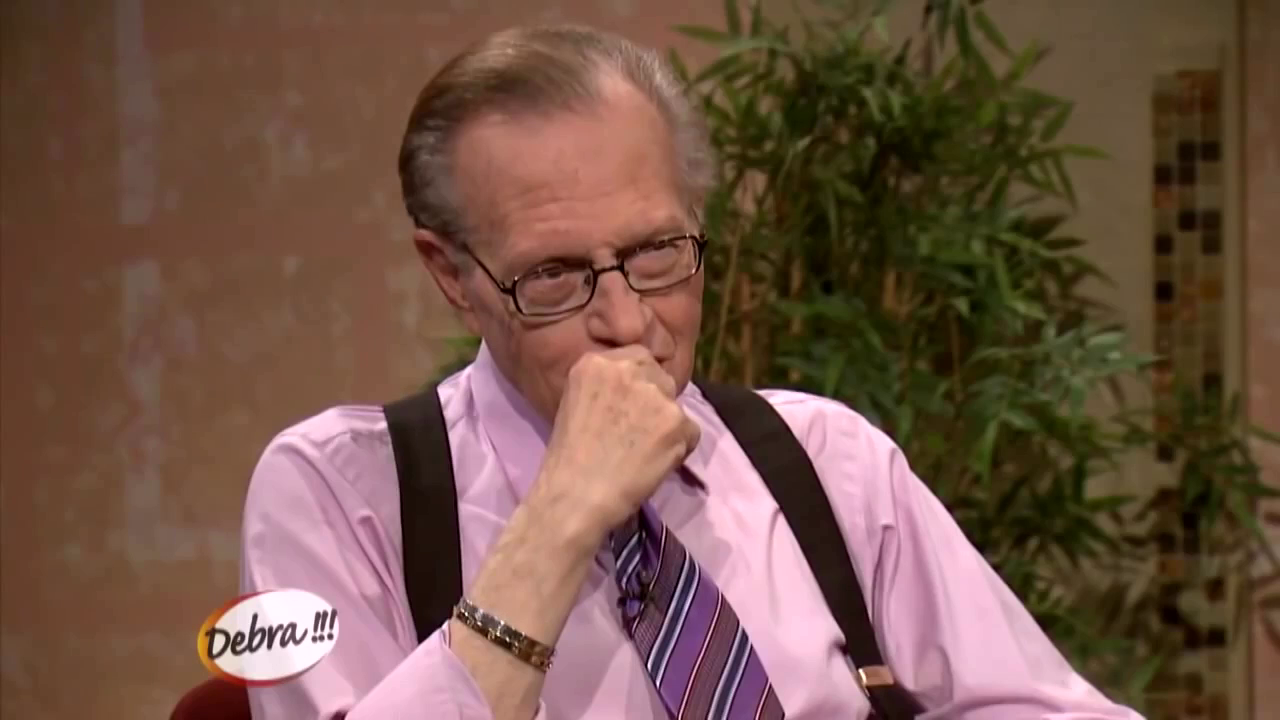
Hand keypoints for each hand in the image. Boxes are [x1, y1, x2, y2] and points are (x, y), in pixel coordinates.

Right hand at [527, 346, 700, 550]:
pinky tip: (654, 465)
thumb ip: (606, 387)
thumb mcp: (575, 402)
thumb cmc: (568, 459)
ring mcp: (655, 394)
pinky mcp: (678, 421)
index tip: (628, 408)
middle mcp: (627, 369)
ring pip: (675, 404)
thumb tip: (637, 392)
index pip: (636, 358)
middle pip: (659, 376)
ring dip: (667, 425)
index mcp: (595, 362)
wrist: (576, 496)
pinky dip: (679, 449)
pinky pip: (691, 432)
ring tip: (643, 453)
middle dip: (654, 400)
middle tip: (638, 433)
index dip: (637, 384)